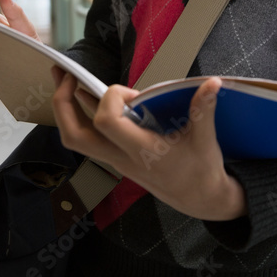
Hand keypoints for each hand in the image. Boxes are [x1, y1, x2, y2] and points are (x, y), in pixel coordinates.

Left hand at [51, 70, 246, 221]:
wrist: (199, 199)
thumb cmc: (202, 170)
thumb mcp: (205, 140)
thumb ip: (204, 110)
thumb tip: (213, 82)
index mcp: (142, 150)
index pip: (107, 122)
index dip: (112, 98)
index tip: (133, 93)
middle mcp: (122, 157)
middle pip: (74, 136)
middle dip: (63, 104)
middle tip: (66, 76)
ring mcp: (116, 160)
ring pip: (76, 139)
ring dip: (67, 110)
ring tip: (67, 81)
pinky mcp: (117, 158)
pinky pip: (90, 138)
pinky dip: (83, 116)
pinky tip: (86, 96)